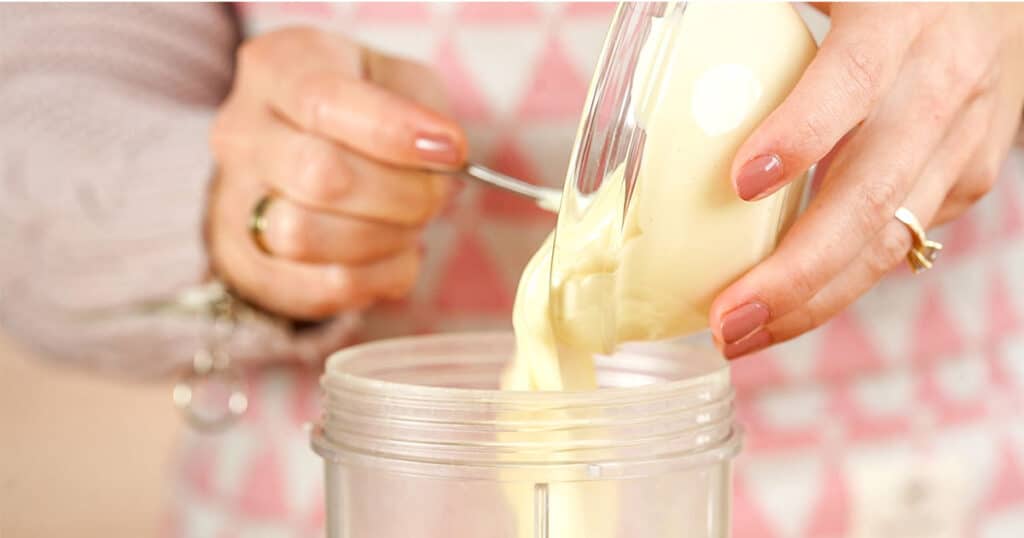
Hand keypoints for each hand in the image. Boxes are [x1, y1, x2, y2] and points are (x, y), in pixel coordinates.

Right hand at [208, 28, 465, 319]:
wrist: (297, 158)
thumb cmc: (358, 112)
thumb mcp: (393, 79)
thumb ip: (420, 103)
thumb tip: (442, 155)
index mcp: (276, 68)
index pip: (324, 102)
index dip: (395, 133)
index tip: (452, 150)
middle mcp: (241, 133)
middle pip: (321, 177)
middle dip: (403, 194)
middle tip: (438, 194)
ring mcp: (234, 202)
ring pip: (307, 238)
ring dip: (386, 238)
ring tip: (410, 221)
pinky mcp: (250, 266)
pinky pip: (321, 288)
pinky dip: (377, 277)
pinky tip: (395, 253)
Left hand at [710, 4, 1023, 357]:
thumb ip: (753, 12)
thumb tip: (667, 42)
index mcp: (901, 20)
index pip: (852, 81)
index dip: (802, 134)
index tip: (740, 185)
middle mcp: (943, 84)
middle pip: (872, 194)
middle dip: (796, 273)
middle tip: (726, 320)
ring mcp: (964, 138)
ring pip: (891, 237)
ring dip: (814, 299)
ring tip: (744, 335)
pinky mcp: (968, 174)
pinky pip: (903, 238)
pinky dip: (841, 278)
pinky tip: (788, 304)